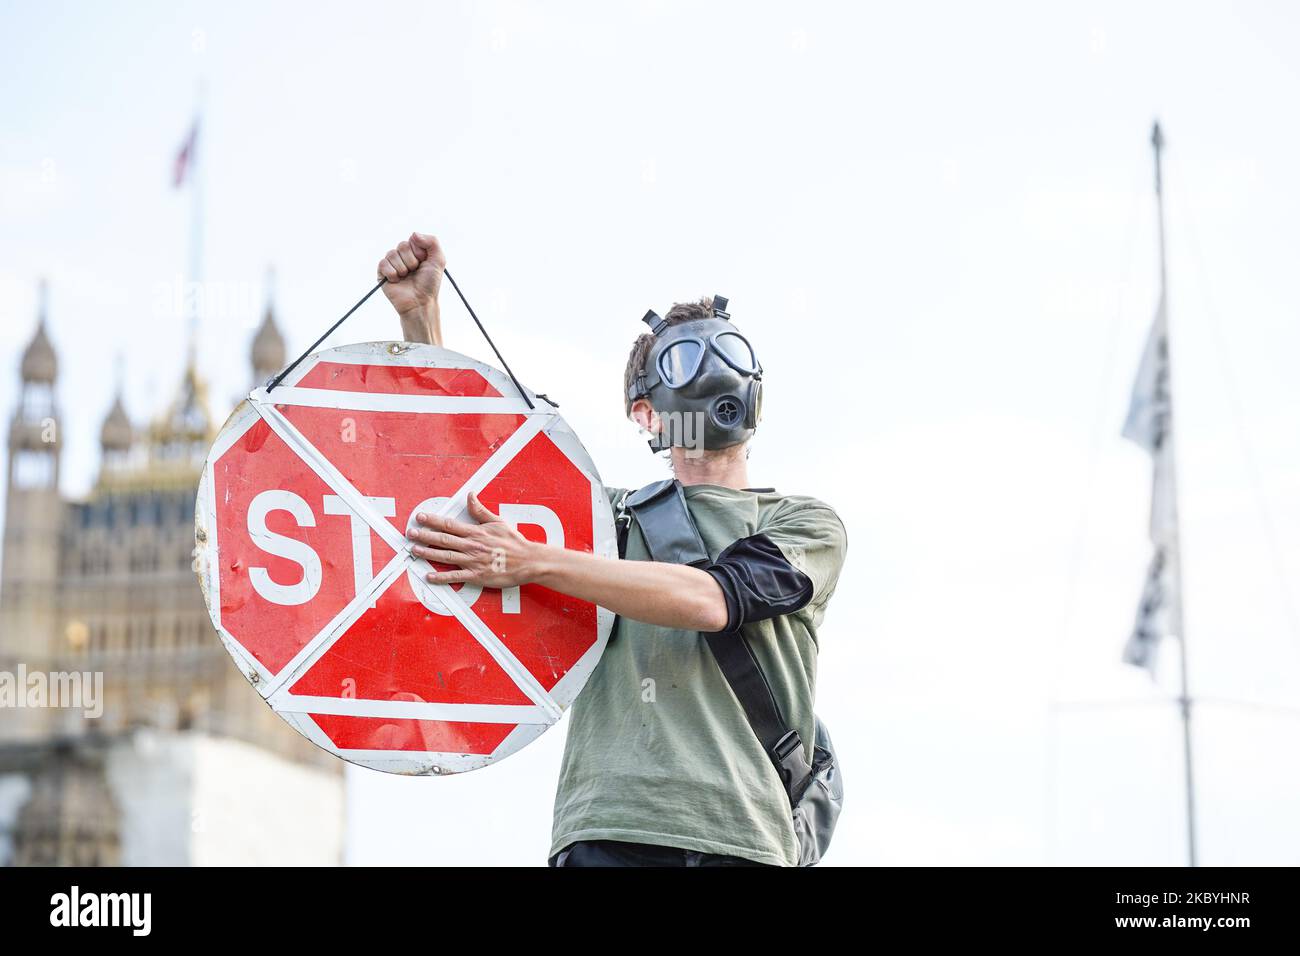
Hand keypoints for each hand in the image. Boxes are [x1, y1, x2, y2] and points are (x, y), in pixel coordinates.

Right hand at [378, 232, 445, 319]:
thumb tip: (413, 234)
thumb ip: (432, 242)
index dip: (419, 252)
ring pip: (392, 254)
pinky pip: (383, 263)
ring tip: (406, 277)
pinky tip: (397, 281)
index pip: (412, 239)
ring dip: (403, 268)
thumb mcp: (438, 260)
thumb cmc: (430, 284)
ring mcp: (392, 264)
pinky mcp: (382, 273)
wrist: (420, 302)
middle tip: (415, 271)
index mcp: (415, 251)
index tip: (424, 262)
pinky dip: (392, 273)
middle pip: (402, 245)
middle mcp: (403, 256)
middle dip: (411, 260)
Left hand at [407, 492, 543, 588]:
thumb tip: (470, 496)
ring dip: (428, 553)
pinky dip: (441, 577)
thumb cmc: (515, 543)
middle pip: (443, 539)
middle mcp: (472, 546)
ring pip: (445, 556)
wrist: (528, 561)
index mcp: (476, 532)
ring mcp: (473, 561)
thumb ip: (481, 510)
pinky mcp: (476, 576)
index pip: (449, 524)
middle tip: (410, 533)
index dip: (432, 520)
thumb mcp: (498, 522)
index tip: (420, 517)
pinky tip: (429, 576)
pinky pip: (455, 576)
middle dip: (424, 536)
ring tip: (414, 551)